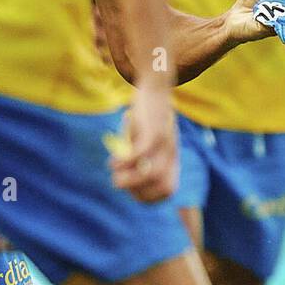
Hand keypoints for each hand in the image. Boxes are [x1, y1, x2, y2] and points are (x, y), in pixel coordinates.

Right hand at [108, 79, 178, 200]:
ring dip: (131, 180)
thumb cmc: (147, 117)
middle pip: (163, 186)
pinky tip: (113, 163)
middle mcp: (171, 154)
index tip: (131, 193)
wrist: (156, 87)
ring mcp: (165, 143)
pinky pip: (142, 152)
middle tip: (120, 182)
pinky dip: (126, 161)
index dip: (149, 197)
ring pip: (153, 173)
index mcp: (172, 159)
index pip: (168, 190)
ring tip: (114, 176)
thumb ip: (139, 158)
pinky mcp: (153, 130)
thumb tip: (123, 176)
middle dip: (139, 191)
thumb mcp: (146, 140)